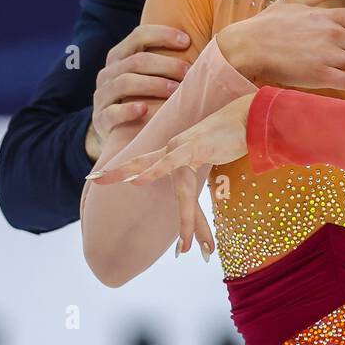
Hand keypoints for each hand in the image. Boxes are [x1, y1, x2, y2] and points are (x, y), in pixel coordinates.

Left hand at [85, 94, 253, 260]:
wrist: (253, 115)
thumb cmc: (235, 132)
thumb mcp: (211, 149)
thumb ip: (198, 162)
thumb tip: (192, 173)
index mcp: (177, 150)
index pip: (146, 161)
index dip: (123, 168)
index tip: (99, 175)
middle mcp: (176, 147)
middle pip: (142, 163)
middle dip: (116, 173)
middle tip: (91, 179)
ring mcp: (185, 147)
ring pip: (168, 180)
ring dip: (179, 217)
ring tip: (158, 228)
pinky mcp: (196, 146)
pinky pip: (171, 162)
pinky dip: (152, 171)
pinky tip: (136, 181)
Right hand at [87, 24, 191, 160]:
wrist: (114, 130)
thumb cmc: (140, 98)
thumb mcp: (146, 77)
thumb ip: (163, 62)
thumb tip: (206, 48)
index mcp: (119, 56)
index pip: (138, 35)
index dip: (163, 35)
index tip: (187, 41)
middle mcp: (107, 72)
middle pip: (135, 61)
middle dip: (165, 65)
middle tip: (189, 72)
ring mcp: (101, 95)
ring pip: (124, 83)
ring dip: (153, 85)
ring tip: (175, 91)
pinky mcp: (100, 119)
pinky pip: (112, 112)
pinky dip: (127, 109)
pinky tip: (143, 109)